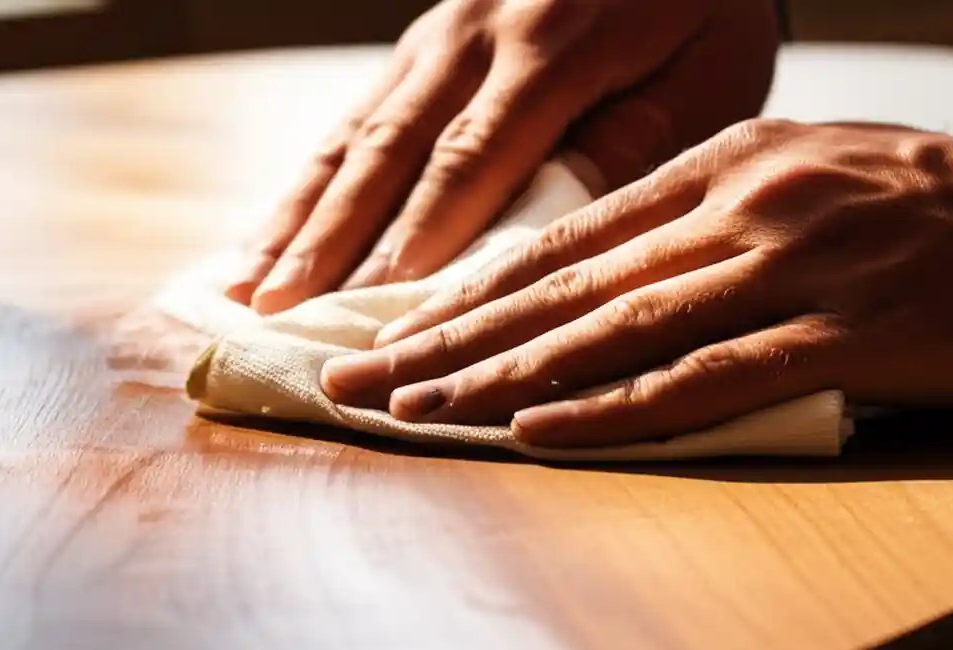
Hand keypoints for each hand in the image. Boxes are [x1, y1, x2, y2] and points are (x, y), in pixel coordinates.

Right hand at [226, 0, 779, 313]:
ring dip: (298, 215)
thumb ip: (630, 145)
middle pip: (390, 151)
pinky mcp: (423, 42)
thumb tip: (546, 231)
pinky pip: (357, 116)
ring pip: (355, 135)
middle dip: (331, 240)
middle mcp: (475, 33)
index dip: (418, 240)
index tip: (374, 315)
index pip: (470, 160)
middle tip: (278, 317)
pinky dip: (309, 181)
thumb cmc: (703, 11)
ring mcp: (437, 31)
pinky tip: (273, 231)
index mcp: (551, 45)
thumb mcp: (706, 74)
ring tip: (247, 287)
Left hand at [320, 121, 952, 445]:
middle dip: (449, 337)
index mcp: (737, 164)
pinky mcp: (852, 330)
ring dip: (500, 374)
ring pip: (615, 327)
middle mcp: (750, 202)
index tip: (396, 334)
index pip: (572, 237)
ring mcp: (798, 263)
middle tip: (359, 382)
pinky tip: (536, 430)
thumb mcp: (825, 192)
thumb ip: (723, 231)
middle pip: (566, 280)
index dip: (472, 289)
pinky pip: (708, 376)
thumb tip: (624, 289)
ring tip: (414, 411)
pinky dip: (615, 408)